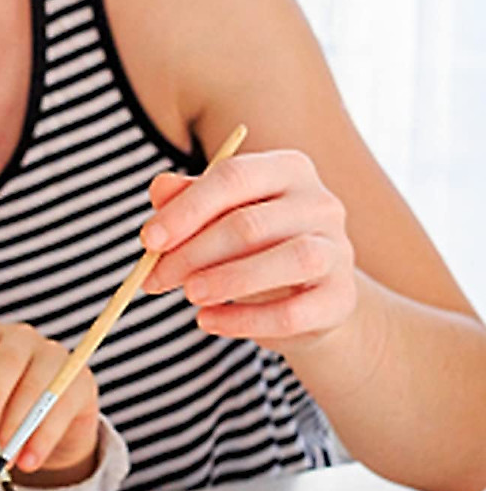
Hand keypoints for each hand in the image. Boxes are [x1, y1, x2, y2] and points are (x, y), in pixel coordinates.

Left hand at [0, 321, 100, 483]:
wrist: (38, 435)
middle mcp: (21, 338)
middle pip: (7, 362)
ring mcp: (54, 355)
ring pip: (36, 386)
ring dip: (17, 425)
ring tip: (4, 458)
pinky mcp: (80, 381)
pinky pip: (61, 408)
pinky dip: (43, 439)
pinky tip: (29, 461)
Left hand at [141, 148, 356, 350]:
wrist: (308, 297)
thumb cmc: (253, 245)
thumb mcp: (219, 215)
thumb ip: (188, 198)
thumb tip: (159, 189)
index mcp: (286, 169)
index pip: (233, 176)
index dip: (186, 209)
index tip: (149, 240)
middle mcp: (319, 203)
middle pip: (250, 224)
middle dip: (192, 253)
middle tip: (154, 278)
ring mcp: (337, 251)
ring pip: (285, 261)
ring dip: (225, 281)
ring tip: (188, 295)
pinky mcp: (341, 298)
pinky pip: (292, 312)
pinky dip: (244, 320)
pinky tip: (208, 321)